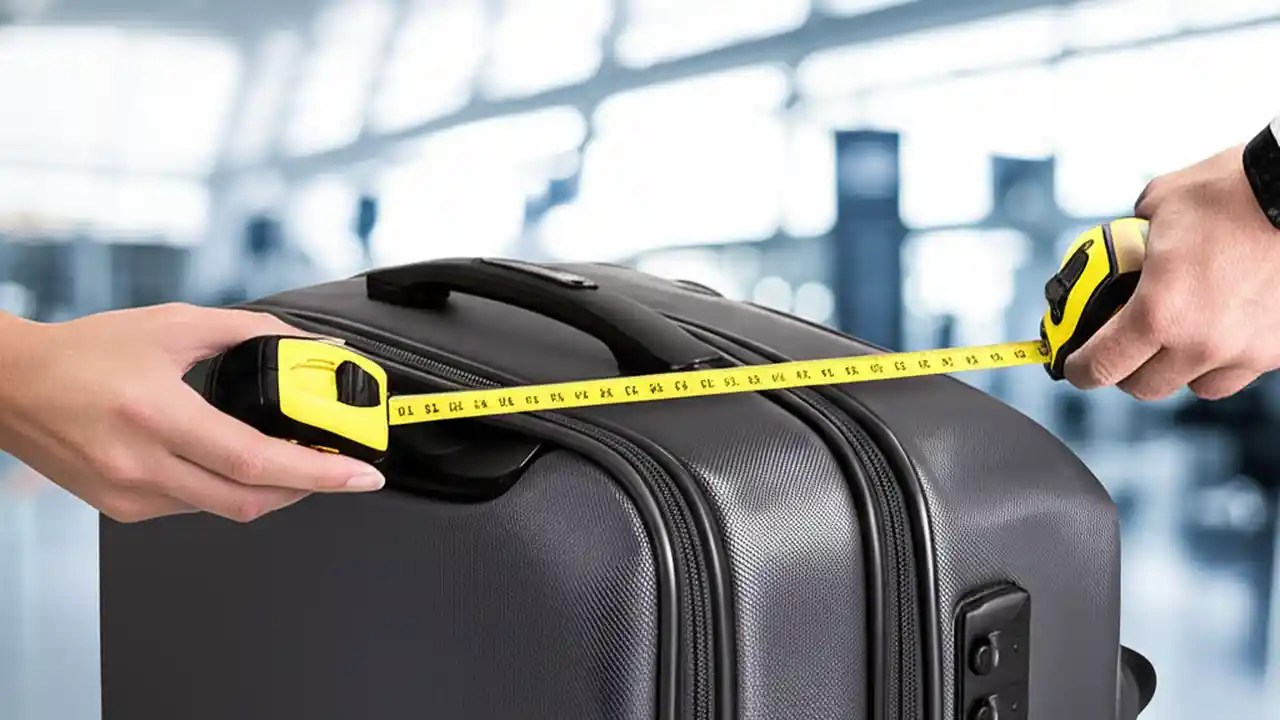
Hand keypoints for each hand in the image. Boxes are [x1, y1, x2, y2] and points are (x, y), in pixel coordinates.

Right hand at [0, 303, 384, 522]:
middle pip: (252, 500)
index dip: (320, 473)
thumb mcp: (174, 327)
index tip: (362, 475)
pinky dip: (230, 489)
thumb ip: (251, 333)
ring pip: (227, 509)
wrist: (11, 385)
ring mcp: (132, 496)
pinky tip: (241, 464)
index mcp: (157, 415)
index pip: (257, 462)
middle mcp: (142, 465)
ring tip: (300, 460)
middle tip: (342, 469)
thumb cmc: (84, 353)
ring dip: (273, 490)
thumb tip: (310, 348)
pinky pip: (197, 508)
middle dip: (310, 488)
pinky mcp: (125, 510)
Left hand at [1065, 144, 1279, 400]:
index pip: (1102, 366)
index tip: (1073, 366)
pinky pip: (1237, 371)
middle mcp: (1200, 344)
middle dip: (1123, 369)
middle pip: (1144, 386)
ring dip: (1174, 368)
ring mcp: (1244, 352)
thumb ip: (1132, 234)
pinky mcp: (1276, 349)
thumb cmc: (1235, 189)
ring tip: (1171, 337)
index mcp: (1158, 313)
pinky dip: (1219, 359)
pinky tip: (1215, 329)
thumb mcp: (1158, 204)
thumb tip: (1124, 242)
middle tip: (1119, 347)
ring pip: (1193, 385)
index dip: (1079, 370)